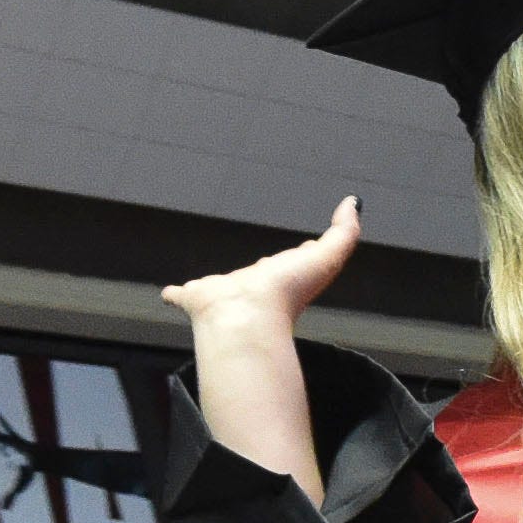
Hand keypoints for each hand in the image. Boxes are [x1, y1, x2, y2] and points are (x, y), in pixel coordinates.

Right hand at [163, 196, 361, 334]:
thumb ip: (344, 231)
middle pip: (259, 274)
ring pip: (221, 285)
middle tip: (264, 260)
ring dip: (217, 283)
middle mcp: (254, 286)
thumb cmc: (286, 292)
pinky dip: (176, 294)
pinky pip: (184, 295)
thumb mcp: (327, 256)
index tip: (307, 245)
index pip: (295, 262)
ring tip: (211, 280)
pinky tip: (169, 294)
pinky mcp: (198, 300)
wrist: (246, 318)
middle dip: (263, 267)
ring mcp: (225, 294)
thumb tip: (353, 204)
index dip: (302, 254)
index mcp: (283, 277)